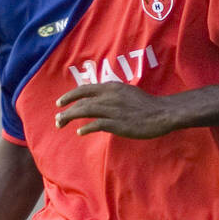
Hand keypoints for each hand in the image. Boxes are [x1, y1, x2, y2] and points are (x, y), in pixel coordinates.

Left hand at [55, 83, 174, 138]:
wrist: (161, 113)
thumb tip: (99, 99)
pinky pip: (96, 124)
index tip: (60, 102)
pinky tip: (80, 132)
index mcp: (111, 87)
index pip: (85, 89)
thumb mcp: (126, 92)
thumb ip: (112, 94)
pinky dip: (86, 127)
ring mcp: (112, 109)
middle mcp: (109, 96)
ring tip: (61, 124)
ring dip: (70, 117)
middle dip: (67, 110)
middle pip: (81, 102)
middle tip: (57, 119)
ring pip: (84, 111)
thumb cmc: (145, 105)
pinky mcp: (116, 123)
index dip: (70, 96)